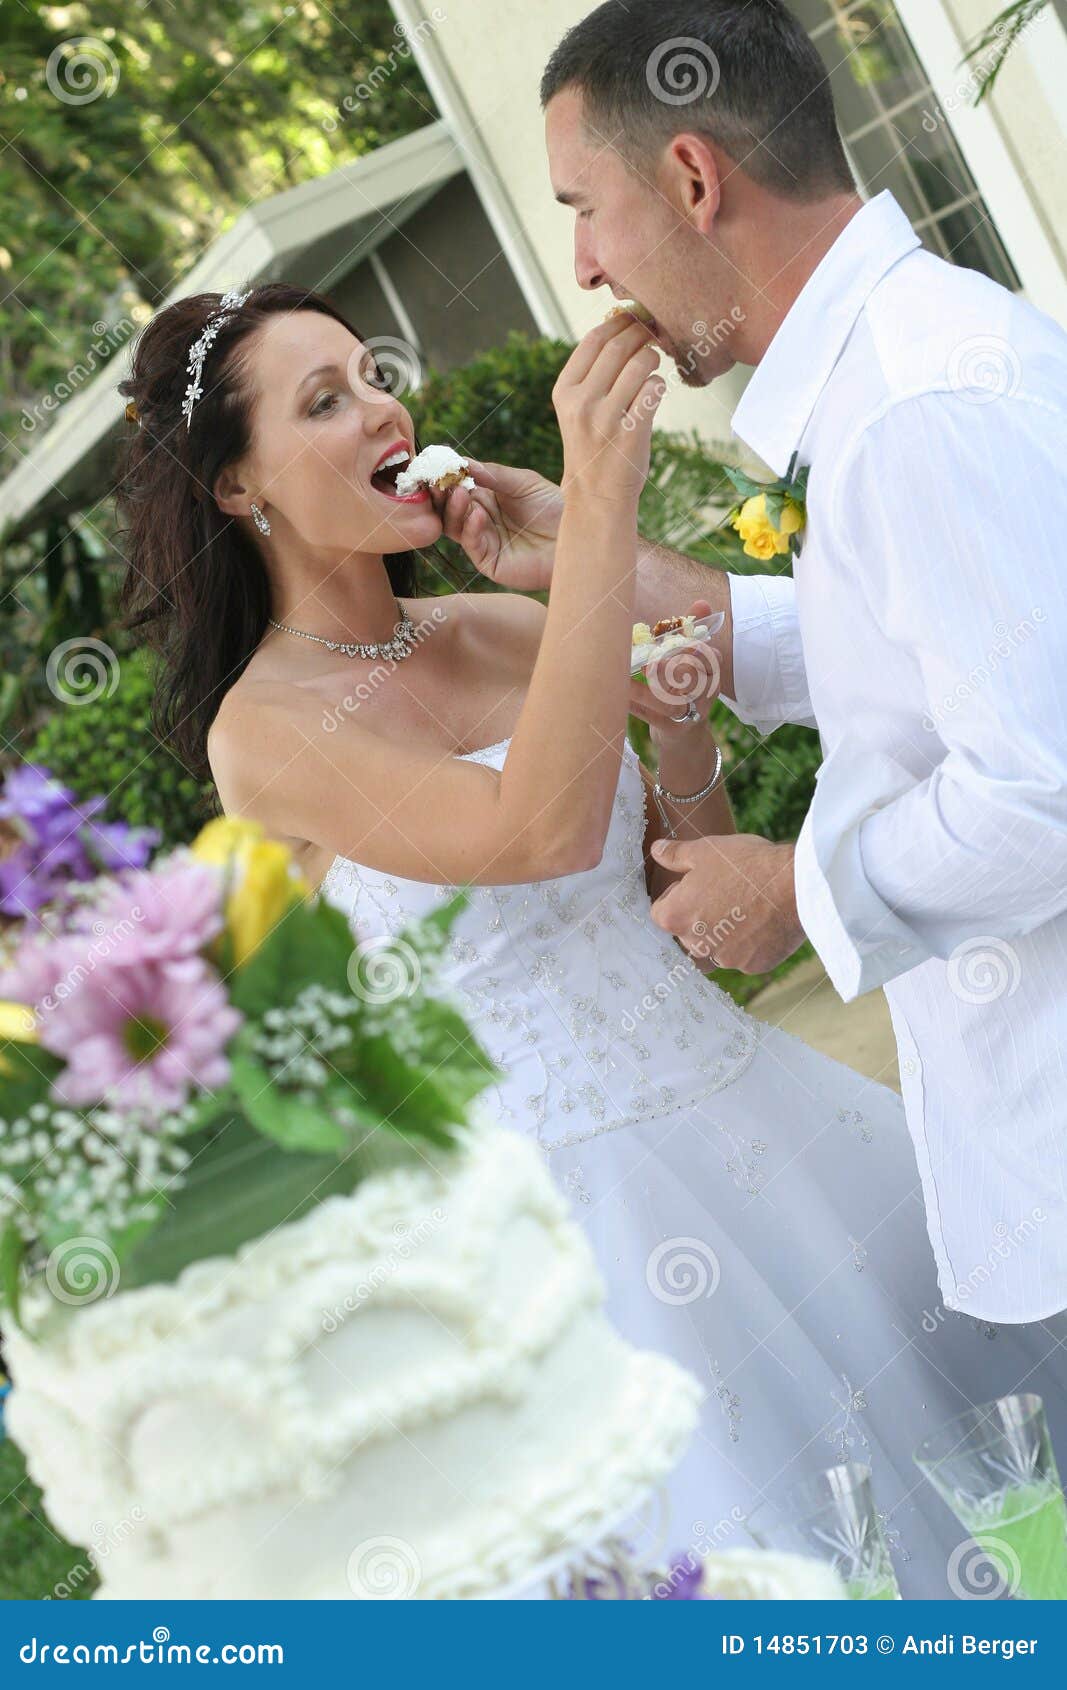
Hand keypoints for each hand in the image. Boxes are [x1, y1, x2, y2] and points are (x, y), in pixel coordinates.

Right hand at [432, 459, 562, 592]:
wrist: (578, 535)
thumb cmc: (555, 506)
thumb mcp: (523, 482)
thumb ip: (492, 474)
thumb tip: (461, 461)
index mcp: (487, 499)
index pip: (456, 488)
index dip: (444, 479)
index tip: (434, 466)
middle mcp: (481, 520)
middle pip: (449, 509)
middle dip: (442, 495)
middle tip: (438, 481)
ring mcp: (484, 542)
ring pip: (454, 527)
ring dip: (453, 509)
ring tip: (460, 493)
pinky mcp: (491, 563)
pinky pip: (473, 545)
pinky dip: (471, 529)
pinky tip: (478, 515)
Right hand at [552, 315, 664, 504]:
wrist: (596, 496)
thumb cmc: (592, 446)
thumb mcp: (577, 409)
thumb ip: (592, 373)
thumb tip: (622, 325)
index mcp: (564, 391)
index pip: (594, 340)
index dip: (619, 322)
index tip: (634, 318)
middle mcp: (581, 402)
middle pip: (619, 347)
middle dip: (642, 333)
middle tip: (654, 332)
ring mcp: (606, 418)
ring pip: (641, 364)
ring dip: (653, 358)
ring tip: (653, 363)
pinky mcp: (631, 432)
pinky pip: (655, 390)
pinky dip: (659, 385)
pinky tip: (654, 393)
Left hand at [628, 598, 722, 747]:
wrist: (683, 735)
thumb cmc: (683, 687)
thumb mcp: (690, 660)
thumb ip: (691, 632)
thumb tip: (703, 603)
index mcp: (711, 673)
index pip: (712, 660)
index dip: (700, 652)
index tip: (688, 644)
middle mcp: (705, 695)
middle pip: (692, 681)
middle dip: (671, 670)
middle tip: (650, 663)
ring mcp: (690, 715)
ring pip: (672, 704)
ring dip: (647, 692)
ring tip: (625, 681)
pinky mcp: (674, 730)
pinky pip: (654, 719)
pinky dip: (637, 708)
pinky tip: (620, 697)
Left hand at [648, 834, 804, 972]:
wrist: (794, 885)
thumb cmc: (745, 865)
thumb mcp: (705, 850)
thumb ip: (675, 854)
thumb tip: (656, 850)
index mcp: (675, 917)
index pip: (661, 911)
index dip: (678, 895)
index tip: (699, 883)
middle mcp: (695, 945)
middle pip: (688, 932)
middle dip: (700, 916)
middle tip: (726, 892)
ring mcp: (724, 958)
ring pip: (717, 946)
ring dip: (725, 932)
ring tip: (747, 906)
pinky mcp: (752, 966)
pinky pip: (745, 955)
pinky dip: (750, 942)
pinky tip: (764, 920)